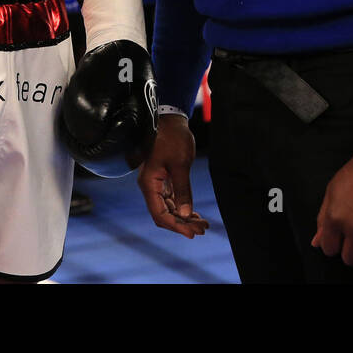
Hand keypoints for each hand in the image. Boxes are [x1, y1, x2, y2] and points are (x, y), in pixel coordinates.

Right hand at [137, 114, 208, 237]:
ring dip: (184, 217)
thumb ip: (182, 190)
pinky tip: (194, 213)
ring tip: (202, 224)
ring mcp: (156, 184)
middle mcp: (150, 186)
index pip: (159, 214)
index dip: (175, 226)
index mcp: (149, 184)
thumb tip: (184, 214)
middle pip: (164, 214)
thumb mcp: (180, 164)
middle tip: (202, 229)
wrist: (171, 120)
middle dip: (182, 224)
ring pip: (169, 208)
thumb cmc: (172, 138)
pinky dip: (182, 207)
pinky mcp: (164, 179)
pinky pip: (172, 199)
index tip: (192, 233)